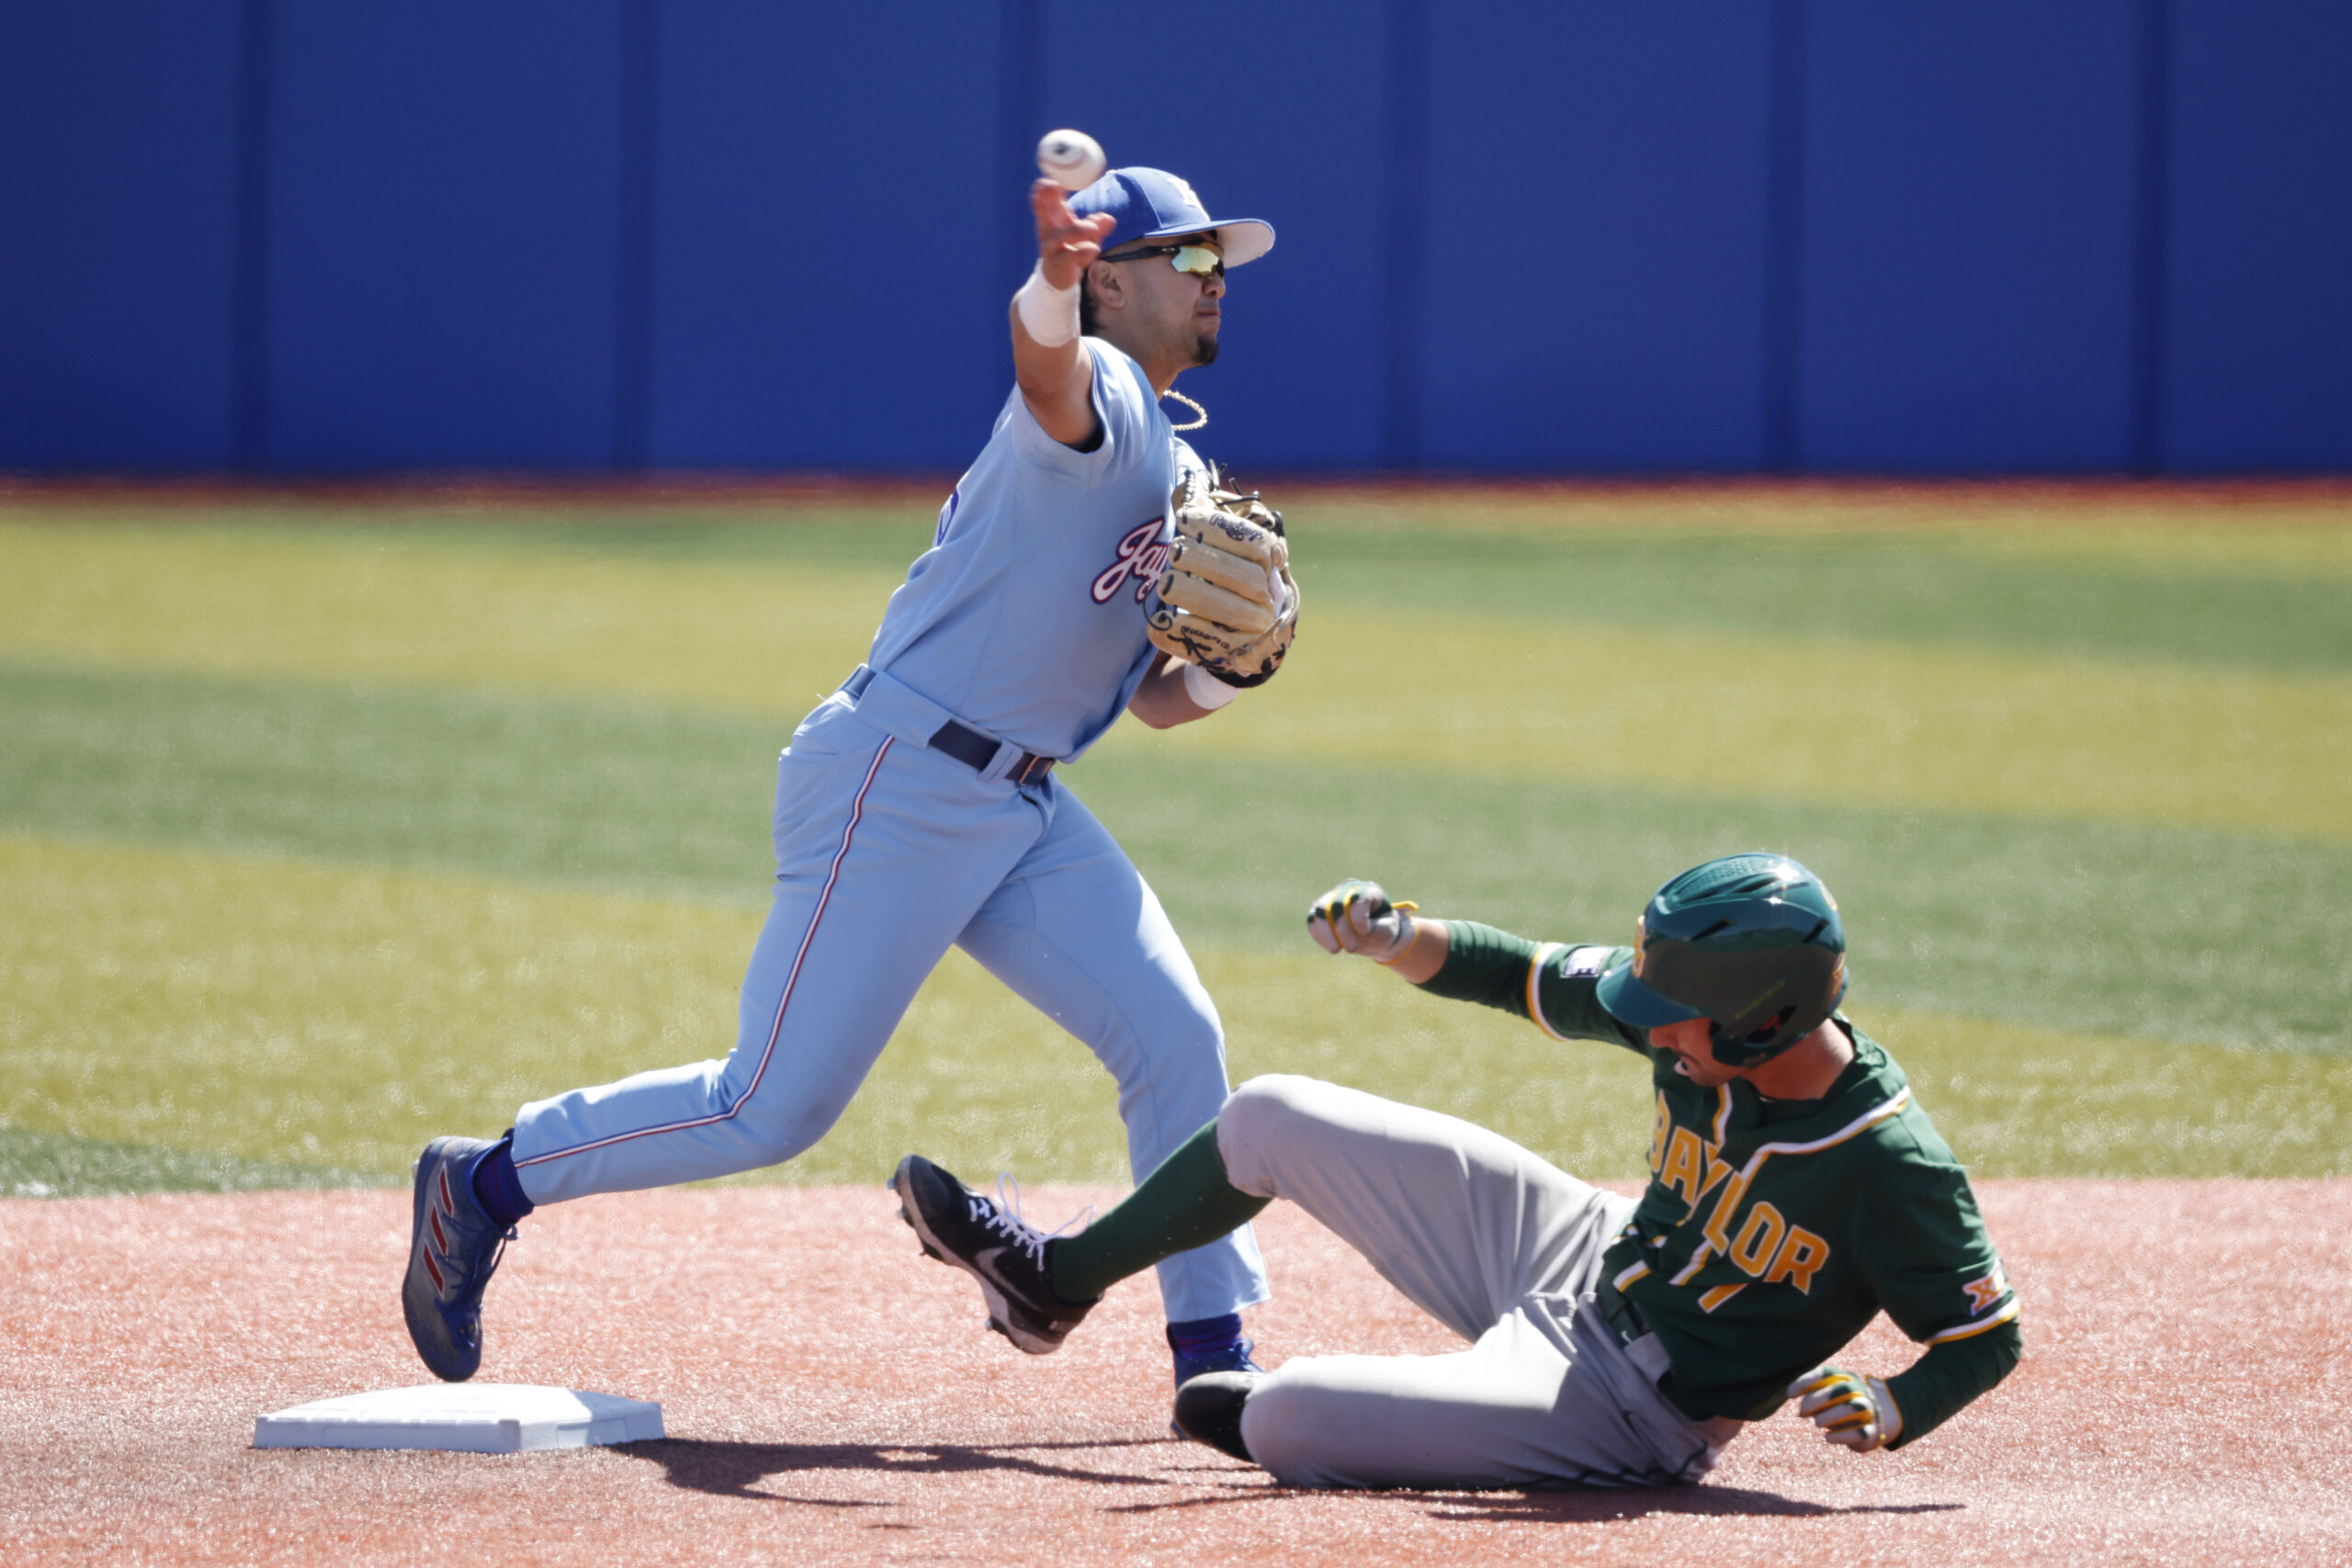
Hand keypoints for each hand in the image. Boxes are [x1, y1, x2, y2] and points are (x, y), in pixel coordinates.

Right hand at [1033, 179, 1116, 290]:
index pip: (1042, 200)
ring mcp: (1051, 247)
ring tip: (1093, 229)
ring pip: (1061, 235)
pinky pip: (1070, 256)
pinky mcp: (1059, 263)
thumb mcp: (1085, 234)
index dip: (1044, 188)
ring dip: (1077, 230)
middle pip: (1042, 211)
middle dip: (1045, 198)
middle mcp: (1048, 231)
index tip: (1053, 181)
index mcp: (1052, 219)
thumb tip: (1109, 218)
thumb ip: (1097, 225)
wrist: (1059, 277)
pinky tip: (1093, 248)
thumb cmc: (1070, 247)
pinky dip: (1083, 251)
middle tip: (1055, 186)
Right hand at [1307, 879, 1417, 963]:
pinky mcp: (1321, 911)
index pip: (1358, 898)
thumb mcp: (1387, 932)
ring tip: (1336, 950)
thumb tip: (1347, 928)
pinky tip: (1331, 947)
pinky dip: (1319, 935)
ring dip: (1326, 933)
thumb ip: (1372, 928)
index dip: (1358, 918)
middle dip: (1342, 929)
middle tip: (1352, 948)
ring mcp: (1333, 898)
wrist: (1377, 938)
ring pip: (1320, 910)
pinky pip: (1312, 920)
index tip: (1365, 933)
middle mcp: (1349, 890)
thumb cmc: (1383, 933)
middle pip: (1337, 904)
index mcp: (1370, 890)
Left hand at [1788, 1366, 1902, 1452]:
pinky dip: (1842, 1435)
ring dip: (1832, 1415)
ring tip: (1816, 1423)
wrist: (1872, 1424)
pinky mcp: (1872, 1432)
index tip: (1789, 1394)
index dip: (1807, 1381)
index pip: (1826, 1373)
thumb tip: (1790, 1393)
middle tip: (1802, 1411)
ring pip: (1856, 1408)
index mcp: (1846, 1378)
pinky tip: (1827, 1438)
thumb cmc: (1839, 1406)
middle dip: (1820, 1398)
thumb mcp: (1825, 1396)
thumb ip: (1809, 1393)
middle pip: (1844, 1388)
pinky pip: (1861, 1432)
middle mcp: (1860, 1391)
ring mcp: (1869, 1411)